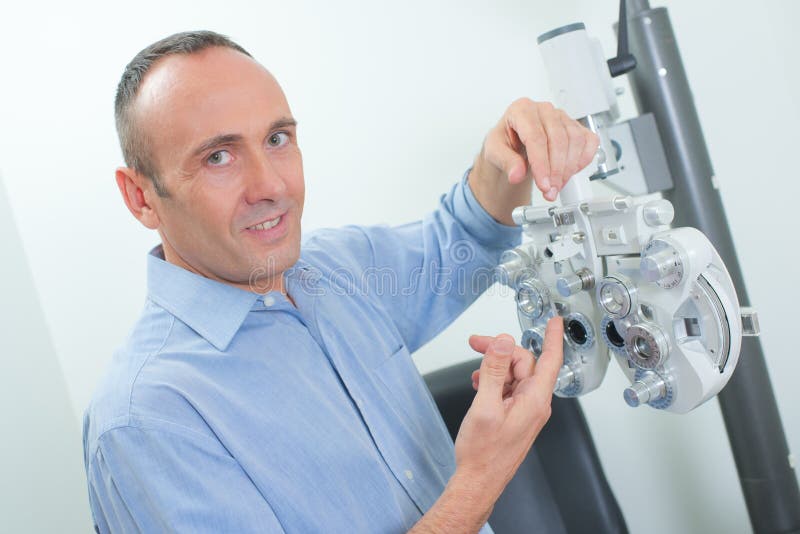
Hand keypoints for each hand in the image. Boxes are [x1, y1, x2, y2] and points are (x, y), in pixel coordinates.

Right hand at [409, 317, 563, 533]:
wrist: (477, 481)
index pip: (550, 360)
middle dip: (500, 351)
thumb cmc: (483, 453)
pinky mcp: (515, 416)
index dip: (552, 337)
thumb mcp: (484, 405)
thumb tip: (503, 342)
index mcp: (534, 400)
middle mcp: (534, 404)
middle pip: (523, 363)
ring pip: (513, 375)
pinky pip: (508, 389)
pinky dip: (493, 382)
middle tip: (476, 344)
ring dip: (494, 369)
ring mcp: (525, 410)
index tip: (555, 321)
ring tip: (474, 375)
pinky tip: (479, 386)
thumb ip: (494, 370)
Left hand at [467, 99, 599, 224]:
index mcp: (521, 110)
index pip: (536, 137)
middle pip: (558, 140)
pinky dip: (584, 159)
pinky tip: (571, 172)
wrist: (513, 144)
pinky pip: (589, 141)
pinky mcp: (576, 126)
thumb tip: (516, 174)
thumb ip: (505, 162)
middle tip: (550, 190)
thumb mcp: (494, 152)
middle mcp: (544, 110)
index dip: (542, 164)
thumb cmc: (504, 143)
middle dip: (556, 171)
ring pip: (575, 141)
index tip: (543, 184)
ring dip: (569, 168)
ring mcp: (562, 117)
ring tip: (557, 185)